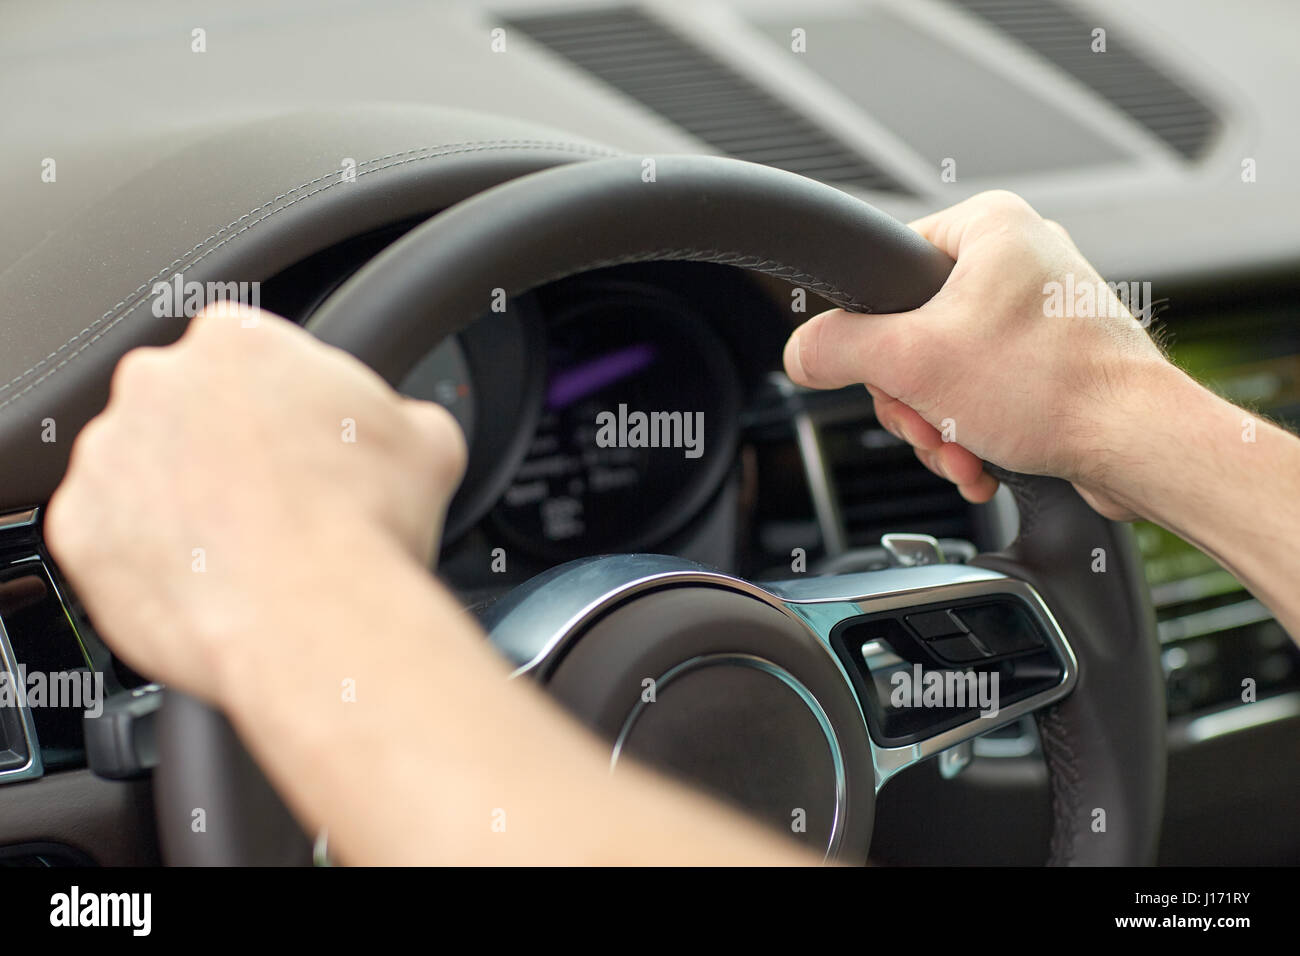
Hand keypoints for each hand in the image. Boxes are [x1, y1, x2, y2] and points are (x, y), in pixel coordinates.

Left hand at [45, 303, 465, 700]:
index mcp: (237, 341)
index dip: (281, 403)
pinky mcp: (77, 531)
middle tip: (274, 498)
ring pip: (142, 471)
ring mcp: (106, 457)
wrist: (317, 617)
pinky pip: (110, 537)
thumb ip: (395, 412)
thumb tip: (400, 427)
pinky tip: (207, 579)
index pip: (247, 354)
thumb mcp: (427, 440)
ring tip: (244, 550)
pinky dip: (148, 557)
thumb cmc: (369, 524)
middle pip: (186, 406)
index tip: (299, 440)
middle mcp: (156, 384)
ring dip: (181, 500)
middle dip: (222, 445)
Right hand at [783, 190, 1172, 519]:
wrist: (1137, 443)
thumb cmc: (1053, 388)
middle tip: (929, 420)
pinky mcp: (1052, 357)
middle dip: (913, 398)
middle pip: (911, 332)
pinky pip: (984, 391)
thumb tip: (802, 354)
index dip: (872, 333)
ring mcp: (1038, 309)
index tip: (885, 371)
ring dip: (939, 425)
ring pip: (945, 371)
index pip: (886, 267)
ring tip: (963, 450)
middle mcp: (1017, 257)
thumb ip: (838, 350)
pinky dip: (973, 432)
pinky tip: (982, 459)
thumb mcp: (912, 362)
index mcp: (988, 226)